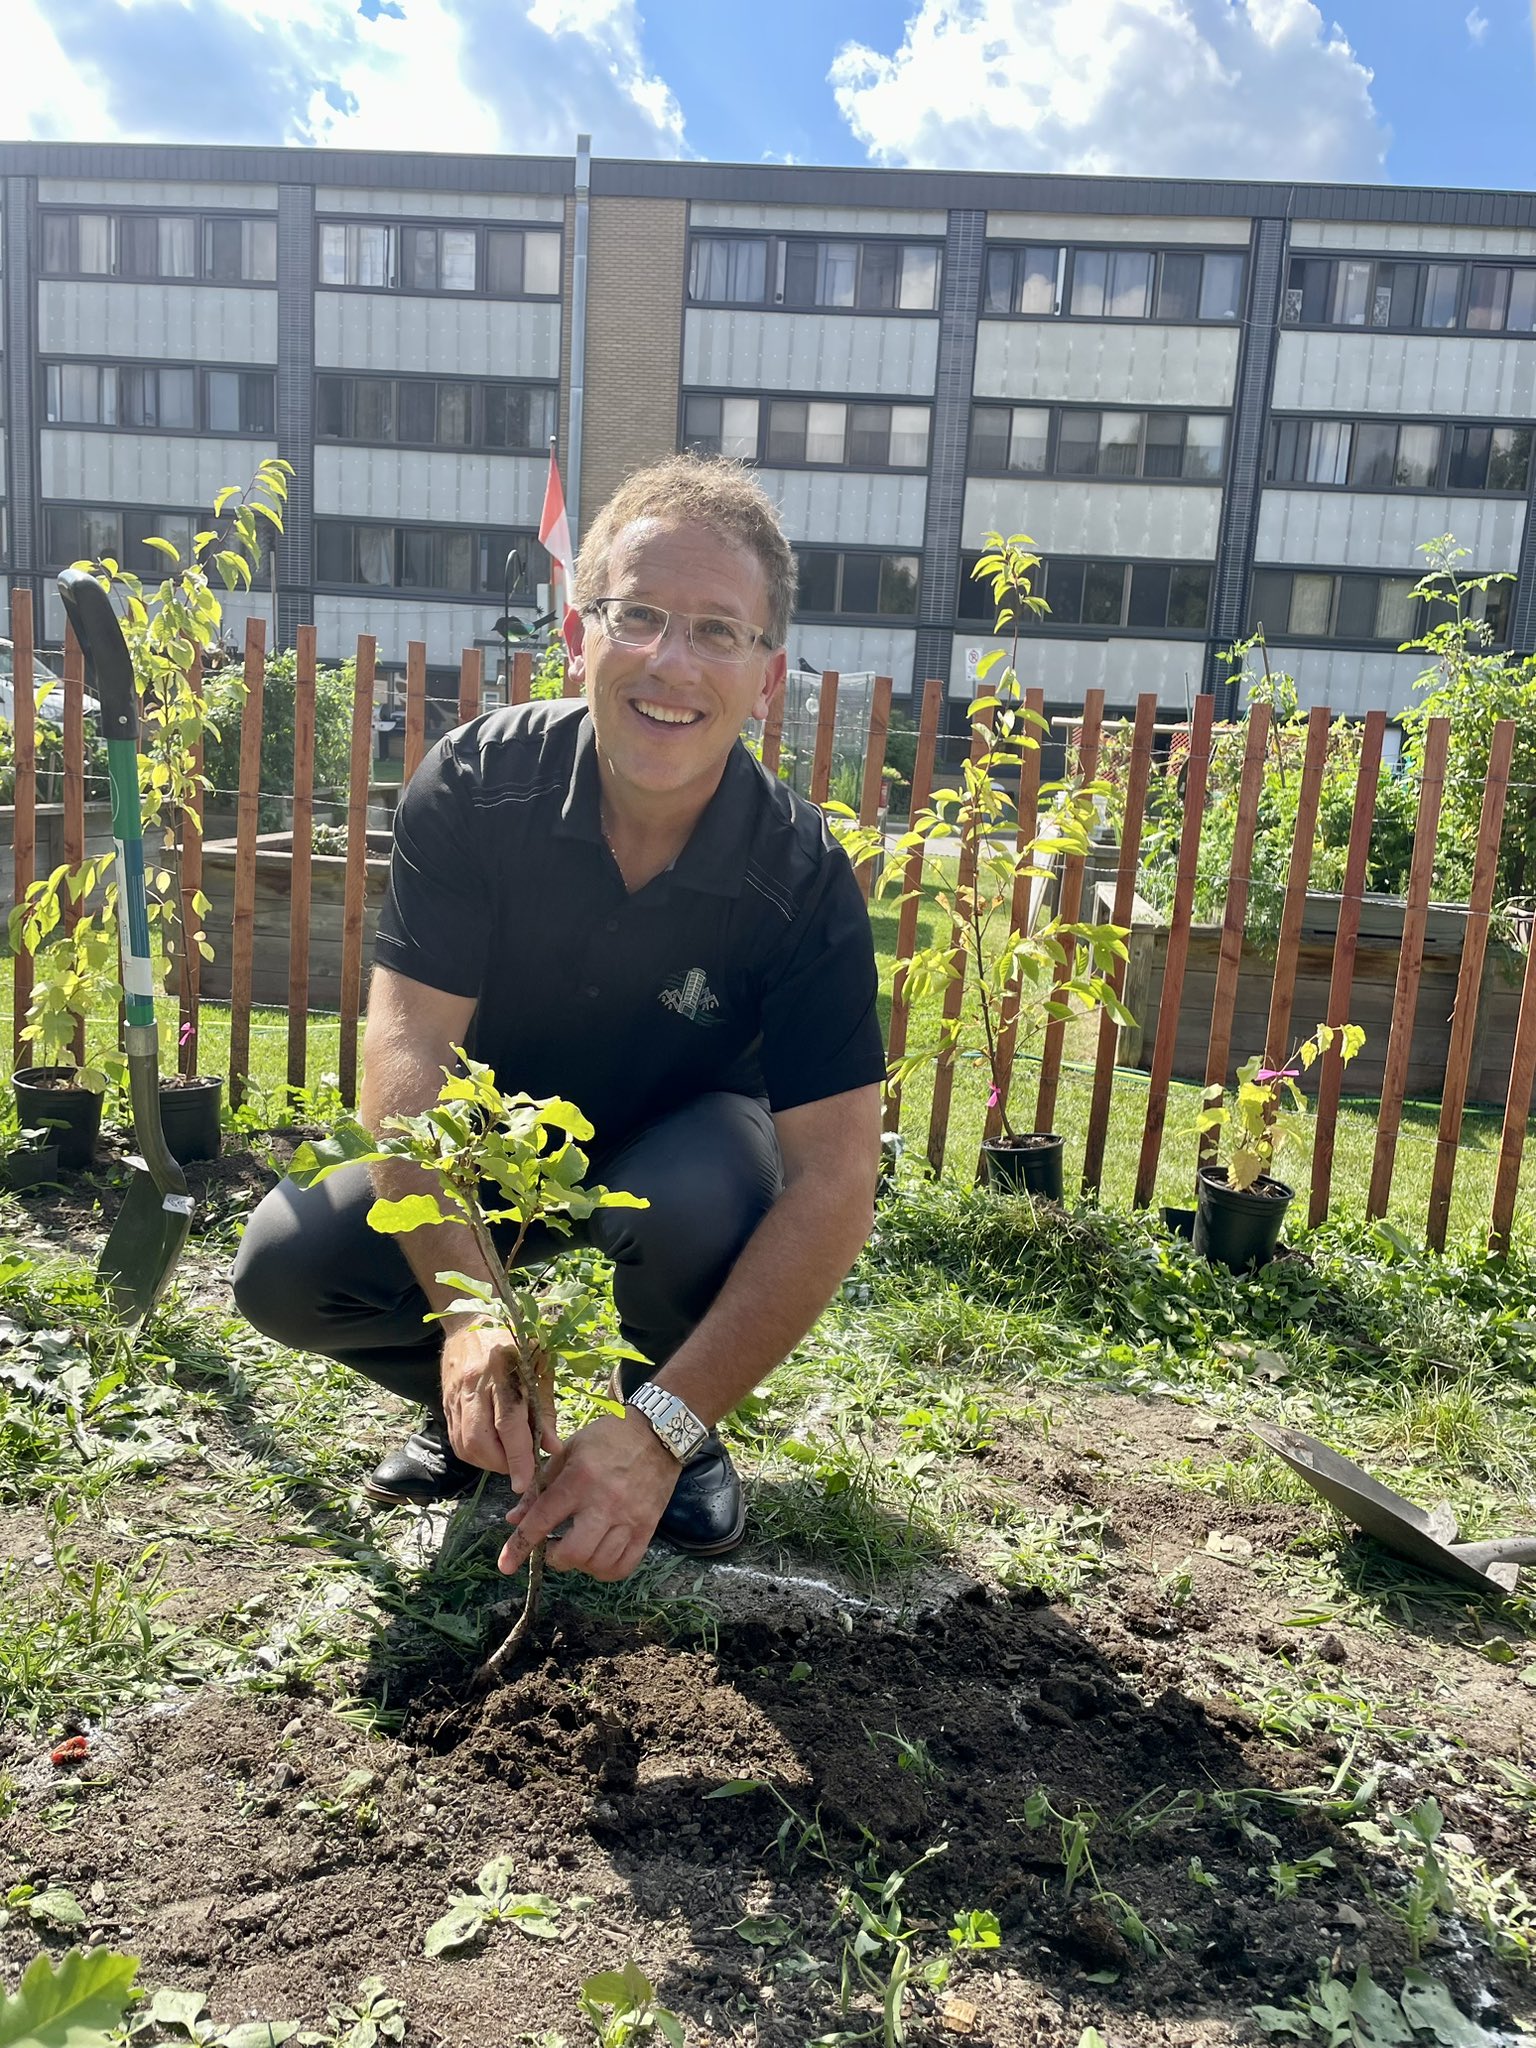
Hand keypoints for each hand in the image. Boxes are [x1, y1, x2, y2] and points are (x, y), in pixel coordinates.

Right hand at [439, 1322, 558, 1492]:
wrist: (471, 1320)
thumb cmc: (515, 1343)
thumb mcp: (538, 1368)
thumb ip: (545, 1410)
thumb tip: (552, 1448)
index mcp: (502, 1371)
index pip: (508, 1423)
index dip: (517, 1456)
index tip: (526, 1482)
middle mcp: (474, 1384)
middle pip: (480, 1440)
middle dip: (501, 1464)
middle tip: (519, 1467)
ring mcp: (455, 1394)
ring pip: (464, 1444)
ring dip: (486, 1462)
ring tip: (506, 1459)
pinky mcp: (445, 1402)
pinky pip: (456, 1439)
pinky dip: (473, 1452)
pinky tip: (489, 1448)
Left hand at [498, 1410, 677, 1582]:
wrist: (658, 1433)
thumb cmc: (608, 1438)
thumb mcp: (569, 1452)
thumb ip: (541, 1487)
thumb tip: (514, 1519)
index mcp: (579, 1480)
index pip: (543, 1519)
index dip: (519, 1546)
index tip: (505, 1565)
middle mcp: (604, 1502)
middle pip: (573, 1552)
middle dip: (555, 1558)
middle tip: (553, 1547)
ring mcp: (629, 1518)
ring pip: (598, 1563)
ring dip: (580, 1564)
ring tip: (577, 1549)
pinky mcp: (647, 1527)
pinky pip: (624, 1566)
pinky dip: (606, 1570)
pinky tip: (598, 1558)